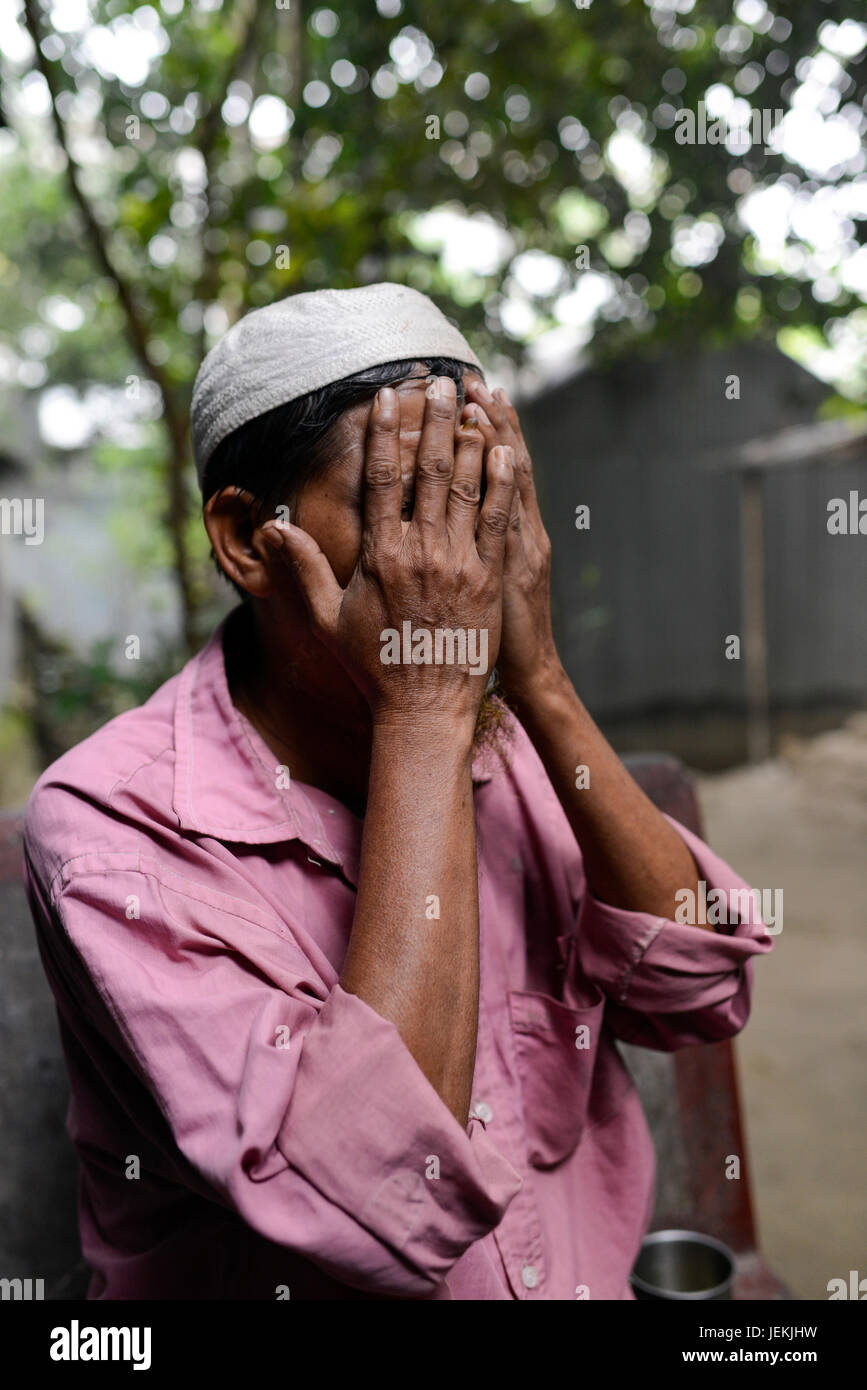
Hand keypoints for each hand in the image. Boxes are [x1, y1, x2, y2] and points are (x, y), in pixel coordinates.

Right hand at [261, 376, 516, 726]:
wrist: (425, 709)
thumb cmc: (374, 666)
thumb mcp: (326, 619)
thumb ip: (302, 569)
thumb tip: (275, 526)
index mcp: (380, 556)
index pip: (380, 479)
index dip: (383, 433)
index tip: (386, 396)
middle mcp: (421, 552)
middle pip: (429, 470)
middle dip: (434, 419)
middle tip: (439, 380)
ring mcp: (460, 564)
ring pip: (468, 487)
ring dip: (470, 439)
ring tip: (472, 400)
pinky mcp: (491, 578)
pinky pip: (499, 520)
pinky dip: (502, 483)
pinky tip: (503, 451)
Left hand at [464, 380, 561, 701]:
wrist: (520, 674)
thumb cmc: (496, 639)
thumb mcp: (499, 584)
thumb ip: (486, 544)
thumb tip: (463, 511)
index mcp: (511, 537)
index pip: (499, 472)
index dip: (492, 432)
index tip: (477, 393)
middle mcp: (517, 534)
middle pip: (502, 465)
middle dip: (488, 421)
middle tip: (471, 377)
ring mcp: (515, 548)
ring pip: (505, 482)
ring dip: (495, 438)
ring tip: (480, 397)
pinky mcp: (509, 568)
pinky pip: (504, 517)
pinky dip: (505, 482)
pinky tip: (501, 450)